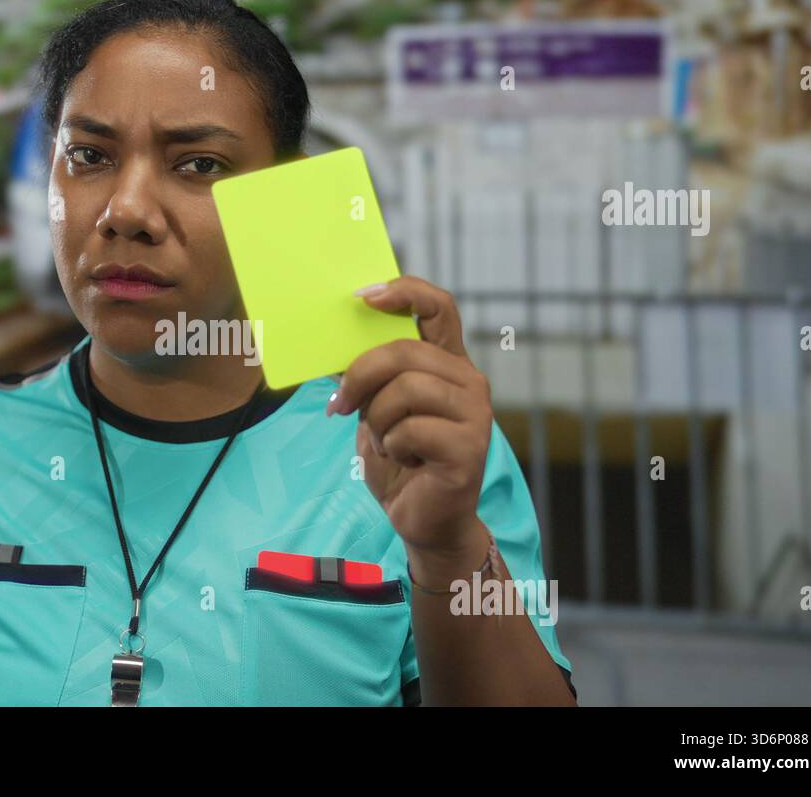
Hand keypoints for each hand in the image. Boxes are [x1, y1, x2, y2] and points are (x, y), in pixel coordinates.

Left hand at [327, 276, 492, 558]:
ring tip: (385, 441)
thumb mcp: (376, 409)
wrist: (423, 519)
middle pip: (404, 351)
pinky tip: (405, 460)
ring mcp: (475, 414)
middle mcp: (469, 381)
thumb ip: (370, 375)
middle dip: (360, 376)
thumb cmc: (400, 460)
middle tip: (342, 404)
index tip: (363, 296)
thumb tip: (334, 340)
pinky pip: (411, 429)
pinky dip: (391, 446)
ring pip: (406, 389)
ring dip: (377, 419)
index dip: (404, 291)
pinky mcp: (470, 447)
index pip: (439, 307)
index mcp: (447, 364)